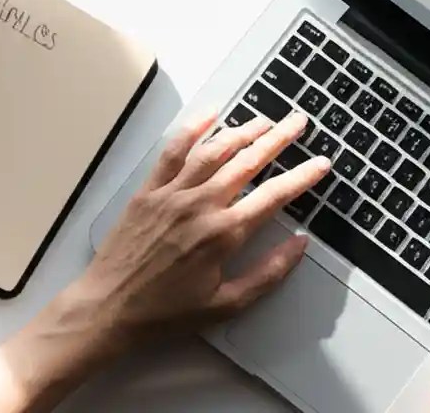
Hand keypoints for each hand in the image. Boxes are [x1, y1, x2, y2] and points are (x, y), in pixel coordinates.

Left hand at [0, 110, 330, 412]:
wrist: (108, 308)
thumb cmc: (165, 313)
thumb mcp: (225, 305)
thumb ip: (268, 274)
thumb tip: (300, 245)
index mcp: (223, 234)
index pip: (274, 196)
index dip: (302, 177)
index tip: (322, 164)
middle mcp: (200, 205)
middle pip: (247, 161)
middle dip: (278, 138)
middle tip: (298, 122)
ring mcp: (172, 194)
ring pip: (214, 150)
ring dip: (243, 130)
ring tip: (265, 119)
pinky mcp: (148, 190)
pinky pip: (173, 152)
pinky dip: (193, 129)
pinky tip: (210, 114)